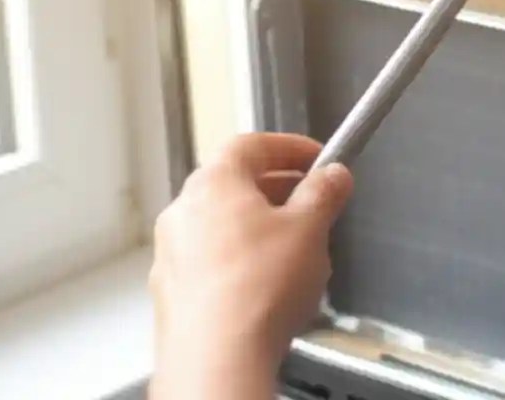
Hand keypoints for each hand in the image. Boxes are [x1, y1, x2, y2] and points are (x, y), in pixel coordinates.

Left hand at [150, 133, 353, 399]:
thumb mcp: (311, 229)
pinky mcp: (172, 293)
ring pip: (222, 226)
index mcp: (214, 184)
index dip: (289, 147)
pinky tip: (267, 289)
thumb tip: (333, 175)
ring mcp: (171, 254)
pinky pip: (211, 263)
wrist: (218, 359)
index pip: (251, 144)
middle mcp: (183, 212)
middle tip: (312, 203)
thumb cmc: (259, 289)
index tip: (317, 158)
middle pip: (234, 184)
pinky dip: (239, 264)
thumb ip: (324, 193)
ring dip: (258, 229)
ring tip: (296, 252)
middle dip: (278, 190)